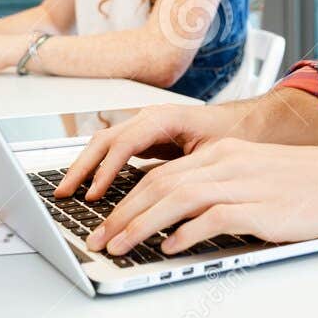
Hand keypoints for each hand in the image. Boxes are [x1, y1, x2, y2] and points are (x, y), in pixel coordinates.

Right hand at [52, 102, 246, 198]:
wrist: (253, 123)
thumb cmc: (238, 135)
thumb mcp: (214, 154)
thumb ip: (185, 172)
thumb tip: (162, 200)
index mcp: (165, 118)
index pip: (124, 143)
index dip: (106, 171)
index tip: (94, 195)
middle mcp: (151, 118)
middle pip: (105, 140)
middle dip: (82, 167)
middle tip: (65, 194)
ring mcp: (147, 126)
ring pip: (105, 144)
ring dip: (85, 167)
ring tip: (69, 192)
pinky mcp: (148, 138)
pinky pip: (116, 151)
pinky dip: (100, 168)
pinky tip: (93, 188)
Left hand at [86, 139, 317, 257]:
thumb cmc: (308, 183)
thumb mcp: (254, 174)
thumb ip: (218, 186)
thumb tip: (178, 217)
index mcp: (221, 153)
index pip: (159, 172)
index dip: (125, 197)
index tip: (104, 220)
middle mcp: (226, 163)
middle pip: (159, 184)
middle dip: (121, 213)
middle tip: (99, 238)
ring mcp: (243, 184)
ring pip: (177, 198)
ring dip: (141, 225)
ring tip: (120, 247)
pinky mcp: (260, 208)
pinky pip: (212, 218)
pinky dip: (185, 233)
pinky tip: (169, 248)